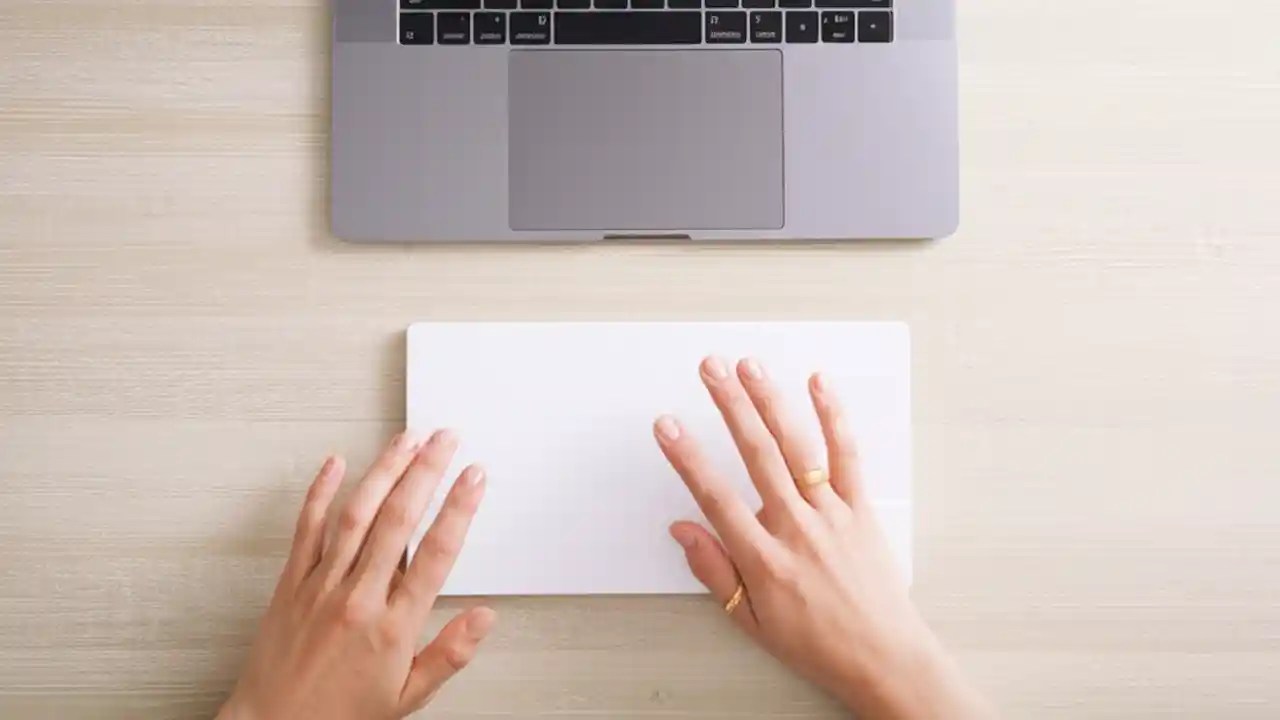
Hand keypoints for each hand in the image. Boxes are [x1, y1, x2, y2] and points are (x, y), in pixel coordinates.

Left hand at [218, 431, 493, 719]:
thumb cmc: (340, 716)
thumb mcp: (408, 696)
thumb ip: (449, 653)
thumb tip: (484, 619)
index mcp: (393, 626)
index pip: (436, 553)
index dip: (459, 508)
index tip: (474, 477)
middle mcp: (358, 597)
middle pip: (399, 519)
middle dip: (427, 471)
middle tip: (446, 440)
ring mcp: (322, 585)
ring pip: (357, 514)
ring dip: (384, 470)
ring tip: (407, 440)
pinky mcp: (292, 582)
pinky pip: (308, 528)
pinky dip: (321, 492)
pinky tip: (335, 464)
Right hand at [655, 357, 991, 718]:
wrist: (883, 657)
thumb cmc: (818, 643)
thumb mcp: (750, 619)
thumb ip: (714, 569)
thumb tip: (683, 530)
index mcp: (764, 560)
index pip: (716, 497)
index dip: (687, 458)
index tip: (667, 428)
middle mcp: (797, 529)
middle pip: (757, 455)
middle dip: (729, 406)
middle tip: (710, 370)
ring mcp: (831, 514)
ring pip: (797, 447)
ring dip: (771, 401)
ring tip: (749, 367)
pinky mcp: (860, 508)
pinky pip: (847, 454)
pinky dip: (833, 416)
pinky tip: (818, 385)